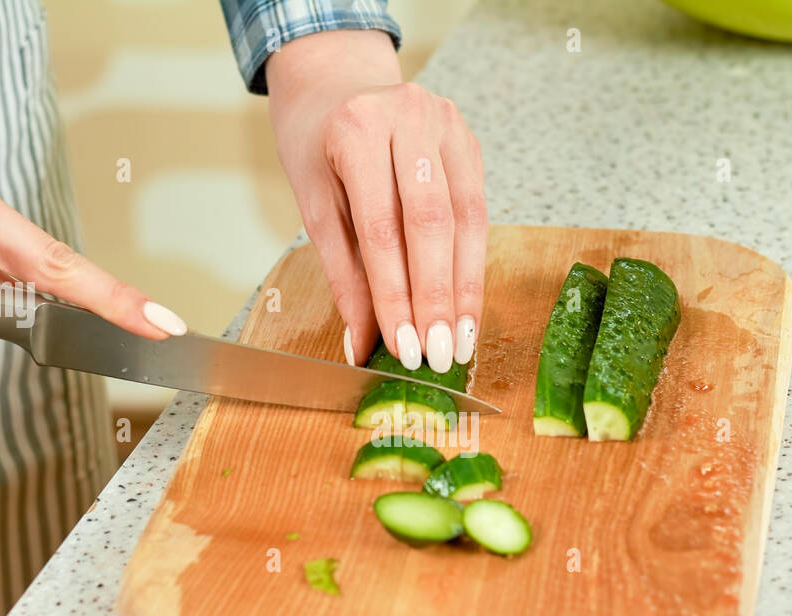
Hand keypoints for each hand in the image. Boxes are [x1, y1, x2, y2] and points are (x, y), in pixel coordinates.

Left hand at [266, 30, 486, 372]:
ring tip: (460, 344)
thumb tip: (361, 344)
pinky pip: (477, 213)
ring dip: (465, 290)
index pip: (383, 229)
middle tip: (438, 356)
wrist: (337, 83)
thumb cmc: (318, 146)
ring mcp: (447, 125)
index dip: (396, 295)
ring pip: (466, 221)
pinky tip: (468, 308)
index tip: (403, 348)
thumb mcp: (314, 204)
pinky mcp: (469, 141)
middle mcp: (409, 117)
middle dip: (436, 298)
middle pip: (432, 224)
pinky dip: (472, 266)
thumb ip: (343, 274)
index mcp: (358, 129)